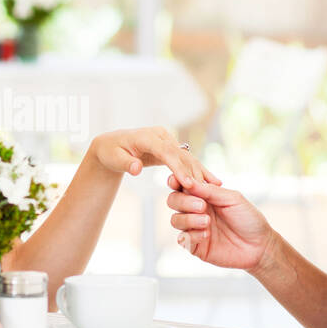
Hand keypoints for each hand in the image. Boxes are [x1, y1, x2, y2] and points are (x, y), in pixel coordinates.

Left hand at [89, 127, 221, 187]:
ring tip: (214, 188)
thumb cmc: (112, 152)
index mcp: (147, 136)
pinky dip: (198, 171)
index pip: (166, 152)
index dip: (178, 168)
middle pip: (181, 154)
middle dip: (193, 173)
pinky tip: (212, 181)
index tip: (187, 184)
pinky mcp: (171, 147)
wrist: (113, 145)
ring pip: (187, 157)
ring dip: (200, 172)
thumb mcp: (114, 158)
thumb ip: (126, 164)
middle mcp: (160, 135)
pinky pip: (186, 160)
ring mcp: (167, 140)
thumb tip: (136, 169)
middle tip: (205, 192)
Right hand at [167, 175, 274, 272]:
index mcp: (204, 196)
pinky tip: (207, 235)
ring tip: (207, 222)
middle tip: (202, 206)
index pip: (182, 186)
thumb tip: (188, 182)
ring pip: (175, 220)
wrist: (260, 245)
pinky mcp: (196, 246)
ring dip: (188, 219)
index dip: (175, 182)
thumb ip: (210, 191)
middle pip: (173, 201)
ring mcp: (194, 228)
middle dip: (183, 201)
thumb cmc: (249, 218)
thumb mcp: (232, 199)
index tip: (178, 181)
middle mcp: (196, 211)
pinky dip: (192, 235)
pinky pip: (182, 239)